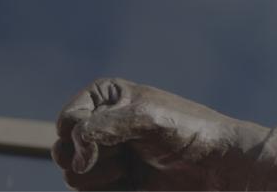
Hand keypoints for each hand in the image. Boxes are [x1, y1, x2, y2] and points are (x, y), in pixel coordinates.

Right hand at [53, 78, 268, 190]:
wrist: (215, 165)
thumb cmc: (185, 131)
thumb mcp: (145, 118)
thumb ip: (101, 128)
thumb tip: (74, 156)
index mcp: (104, 95)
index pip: (66, 121)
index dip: (83, 137)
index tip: (120, 139)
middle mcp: (100, 120)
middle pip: (61, 150)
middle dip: (90, 160)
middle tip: (126, 156)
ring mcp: (104, 151)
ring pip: (71, 175)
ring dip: (101, 178)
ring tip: (131, 168)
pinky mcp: (111, 179)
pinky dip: (107, 191)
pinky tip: (133, 182)